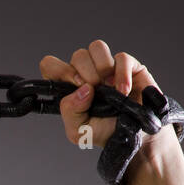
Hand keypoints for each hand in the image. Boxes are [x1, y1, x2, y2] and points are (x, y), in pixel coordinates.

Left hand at [39, 39, 161, 149]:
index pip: (51, 65)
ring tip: (108, 89)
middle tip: (94, 92)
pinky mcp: (128, 65)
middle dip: (85, 74)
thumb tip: (83, 89)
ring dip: (101, 68)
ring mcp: (107, 67)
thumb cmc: (104, 132)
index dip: (59, 71)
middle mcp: (86, 73)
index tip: (72, 86)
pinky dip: (122, 74)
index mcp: (69, 86)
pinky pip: (121, 57)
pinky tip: (123, 91)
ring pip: (97, 47)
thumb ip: (70, 111)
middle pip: (78, 55)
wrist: (132, 137)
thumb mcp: (79, 131)